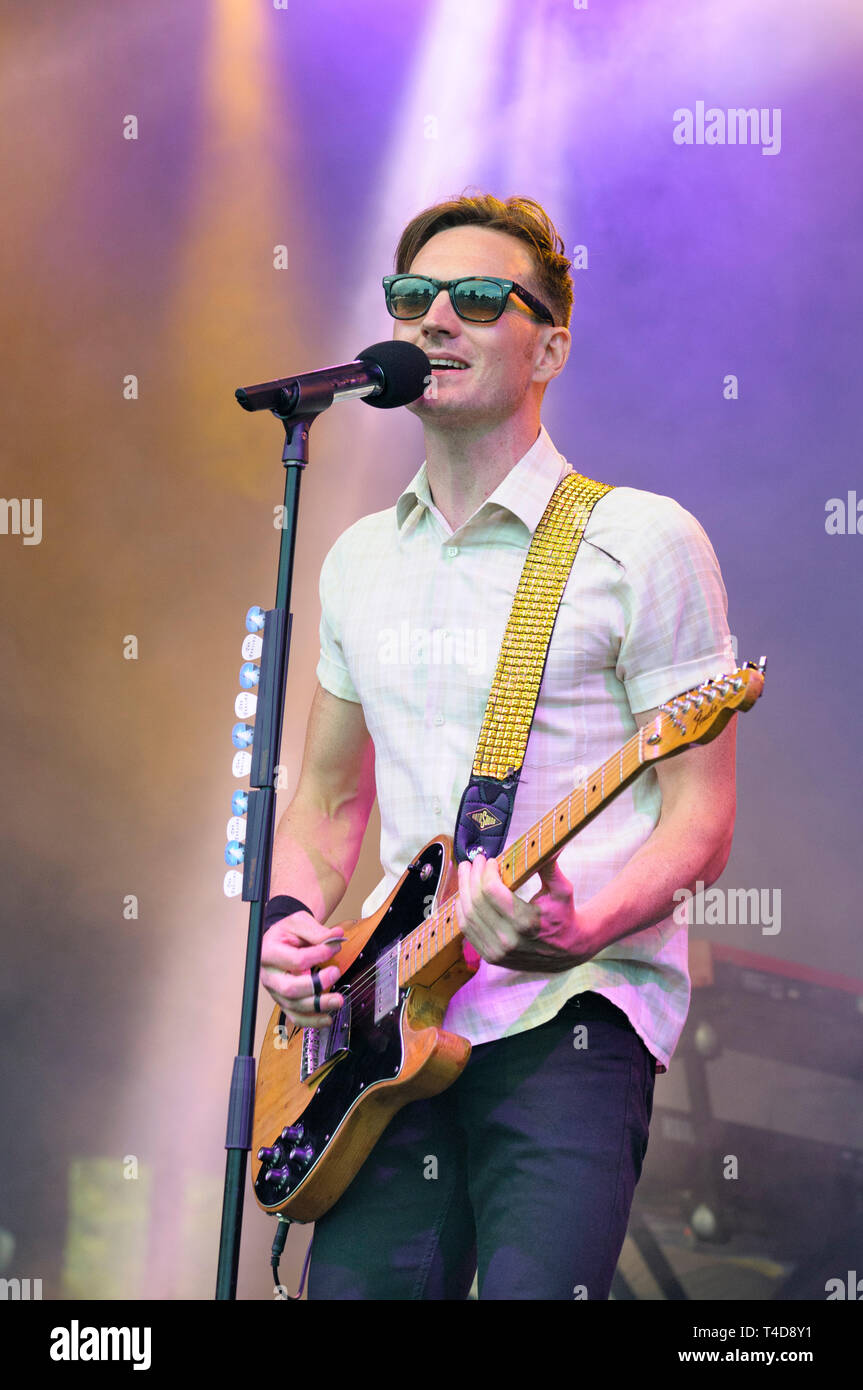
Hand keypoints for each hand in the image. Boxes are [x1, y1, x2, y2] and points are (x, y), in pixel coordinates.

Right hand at [260, 912, 345, 1029]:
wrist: (281, 941)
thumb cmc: (287, 933)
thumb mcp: (299, 922)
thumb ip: (317, 931)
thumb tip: (336, 937)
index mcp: (268, 953)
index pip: (296, 960)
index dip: (319, 955)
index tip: (335, 948)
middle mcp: (269, 975)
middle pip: (289, 989)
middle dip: (316, 985)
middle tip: (335, 973)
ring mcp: (275, 991)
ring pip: (294, 1006)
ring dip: (318, 1005)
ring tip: (338, 1000)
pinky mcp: (283, 1001)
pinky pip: (295, 1017)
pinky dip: (312, 1021)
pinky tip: (327, 1017)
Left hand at [456, 852, 597, 972]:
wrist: (566, 951)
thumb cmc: (564, 916)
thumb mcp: (562, 890)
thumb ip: (549, 866)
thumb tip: (543, 842)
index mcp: (526, 922)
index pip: (492, 891)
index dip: (486, 872)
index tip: (490, 861)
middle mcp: (508, 939)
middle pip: (476, 901)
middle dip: (472, 876)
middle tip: (474, 861)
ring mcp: (497, 951)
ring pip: (467, 915)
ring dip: (463, 890)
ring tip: (466, 872)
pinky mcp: (490, 956)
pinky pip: (467, 929)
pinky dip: (462, 909)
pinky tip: (465, 894)